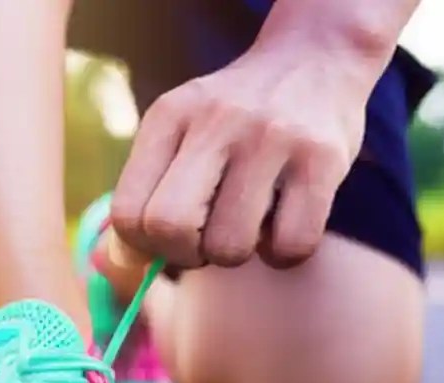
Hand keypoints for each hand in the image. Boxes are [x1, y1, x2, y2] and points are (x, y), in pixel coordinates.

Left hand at [110, 41, 370, 268]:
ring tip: (246, 224)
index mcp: (168, 117)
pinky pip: (291, 246)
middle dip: (183, 255)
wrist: (313, 59)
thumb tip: (120, 263)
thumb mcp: (175, 135)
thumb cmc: (230, 122)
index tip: (165, 239)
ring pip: (230, 246)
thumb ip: (142, 194)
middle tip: (204, 239)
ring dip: (235, 254)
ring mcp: (272, 138)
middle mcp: (216, 121)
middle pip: (170, 228)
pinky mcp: (323, 159)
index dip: (141, 246)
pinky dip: (283, 254)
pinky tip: (283, 225)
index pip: (126, 212)